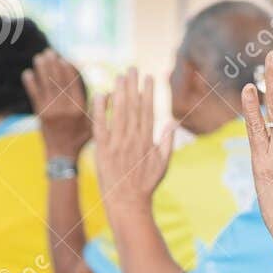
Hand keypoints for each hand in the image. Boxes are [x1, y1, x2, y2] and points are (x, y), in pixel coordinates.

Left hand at [23, 50, 91, 157]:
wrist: (62, 156)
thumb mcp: (95, 125)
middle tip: (50, 52)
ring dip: (41, 70)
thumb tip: (113, 91)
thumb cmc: (80, 140)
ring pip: (45, 86)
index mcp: (78, 109)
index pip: (73, 84)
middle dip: (53, 65)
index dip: (68, 70)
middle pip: (58, 81)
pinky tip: (28, 73)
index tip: (65, 59)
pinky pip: (34, 96)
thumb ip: (101, 108)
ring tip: (40, 57)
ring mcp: (50, 111)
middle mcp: (64, 109)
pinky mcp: (40, 115)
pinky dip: (31, 84)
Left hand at [91, 68, 174, 211]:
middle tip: (132, 68)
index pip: (148, 111)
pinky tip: (100, 95)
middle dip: (133, 86)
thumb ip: (167, 142)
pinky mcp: (102, 150)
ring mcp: (117, 144)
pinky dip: (100, 110)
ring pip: (118, 113)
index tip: (149, 77)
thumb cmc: (145, 185)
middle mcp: (132, 140)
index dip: (149, 92)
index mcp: (147, 141)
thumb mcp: (163, 165)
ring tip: (120, 76)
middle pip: (133, 107)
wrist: (127, 203)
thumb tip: (172, 121)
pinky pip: (100, 126)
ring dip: (119, 93)